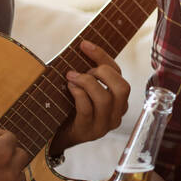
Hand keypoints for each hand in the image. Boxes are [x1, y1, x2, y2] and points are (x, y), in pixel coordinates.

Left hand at [48, 40, 130, 155]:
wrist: (57, 135)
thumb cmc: (71, 108)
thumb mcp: (84, 90)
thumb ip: (90, 75)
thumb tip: (84, 47)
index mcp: (119, 100)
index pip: (119, 74)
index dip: (102, 57)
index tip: (84, 45)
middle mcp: (117, 113)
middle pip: (122, 88)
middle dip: (102, 73)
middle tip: (83, 71)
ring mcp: (104, 125)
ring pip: (105, 98)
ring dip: (86, 82)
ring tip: (71, 77)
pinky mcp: (89, 131)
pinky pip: (87, 109)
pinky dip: (78, 94)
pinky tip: (70, 88)